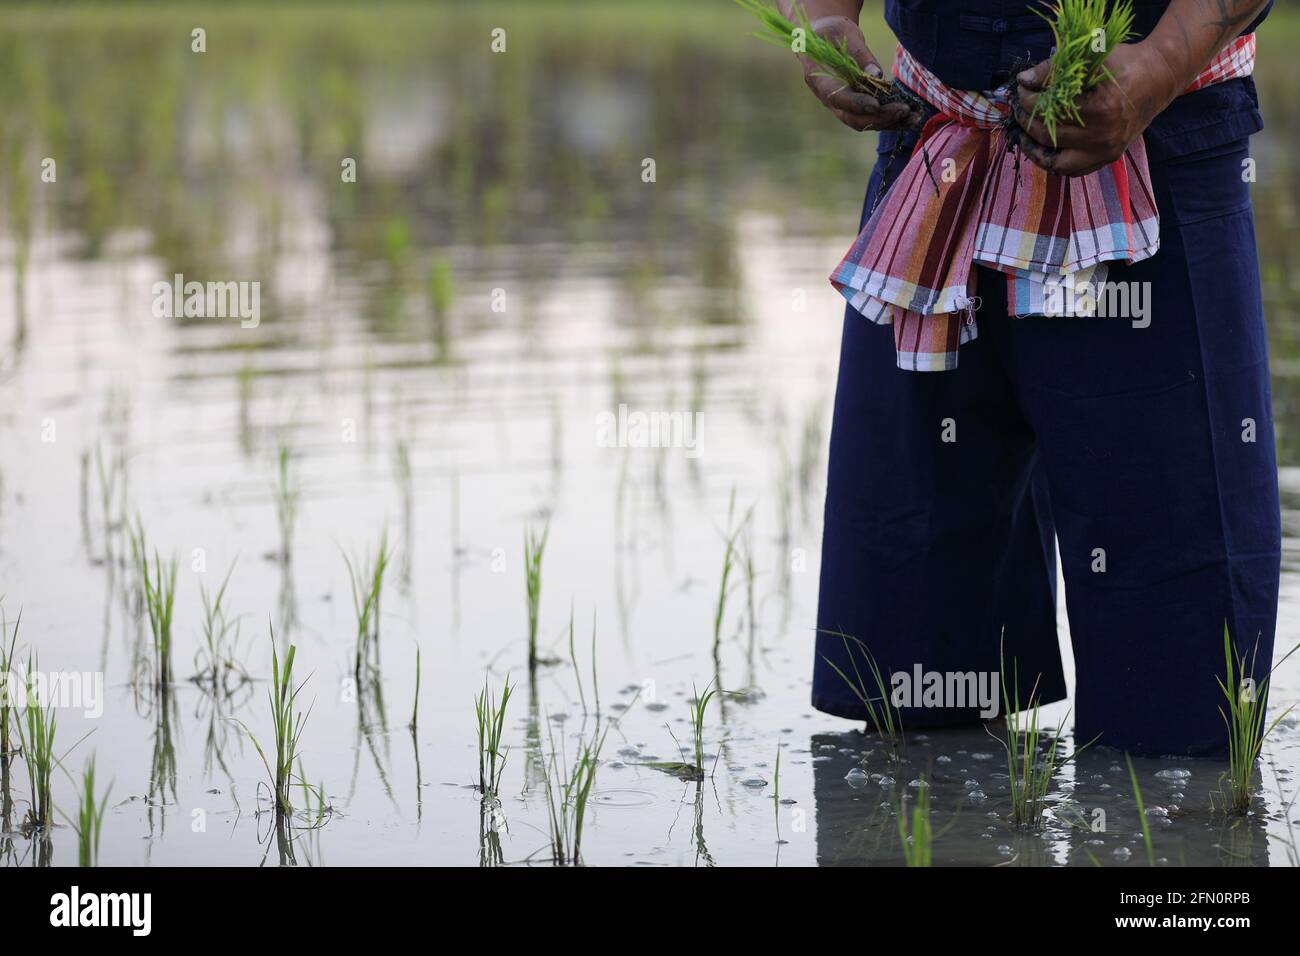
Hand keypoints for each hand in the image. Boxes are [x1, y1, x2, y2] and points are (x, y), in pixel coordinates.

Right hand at [798, 16, 914, 131]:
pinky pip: (873, 117)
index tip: (876, 105)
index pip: (838, 99)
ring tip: (914, 118)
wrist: (825, 39)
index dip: (857, 104)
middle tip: (903, 110)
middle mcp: (831, 100)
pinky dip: (892, 119)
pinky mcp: (857, 106)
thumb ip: (858, 55)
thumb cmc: (832, 33)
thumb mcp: (843, 35)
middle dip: (879, 118)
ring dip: (890, 122)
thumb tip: (876, 75)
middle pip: (853, 118)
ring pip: (865, 122)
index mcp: (820, 82)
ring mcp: (843, 106)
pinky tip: (911, 117)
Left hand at [1011, 39, 1180, 176]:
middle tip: (1019, 108)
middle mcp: (1103, 137)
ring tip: (1023, 133)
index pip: (1048, 111)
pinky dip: (1052, 161)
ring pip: (1056, 163)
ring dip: (1034, 149)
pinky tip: (1041, 146)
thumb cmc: (1125, 62)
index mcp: (1100, 109)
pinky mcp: (1108, 158)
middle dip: (1027, 121)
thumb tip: (1023, 81)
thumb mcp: (1091, 57)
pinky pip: (1072, 170)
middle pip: (1048, 136)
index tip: (1020, 90)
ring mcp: (1106, 151)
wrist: (1160, 77)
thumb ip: (1054, 69)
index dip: (1028, 100)